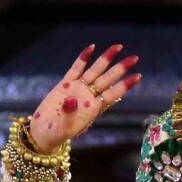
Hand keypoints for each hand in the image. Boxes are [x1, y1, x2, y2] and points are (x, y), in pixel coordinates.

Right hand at [27, 43, 142, 153]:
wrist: (43, 132)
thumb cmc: (56, 135)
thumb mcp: (63, 129)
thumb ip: (69, 116)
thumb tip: (73, 100)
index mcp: (93, 108)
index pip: (113, 94)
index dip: (124, 85)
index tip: (137, 76)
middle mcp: (88, 96)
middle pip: (107, 79)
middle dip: (120, 68)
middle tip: (135, 58)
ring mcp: (77, 89)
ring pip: (95, 71)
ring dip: (106, 59)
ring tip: (119, 47)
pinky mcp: (64, 84)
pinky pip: (75, 69)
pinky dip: (83, 58)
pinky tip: (92, 47)